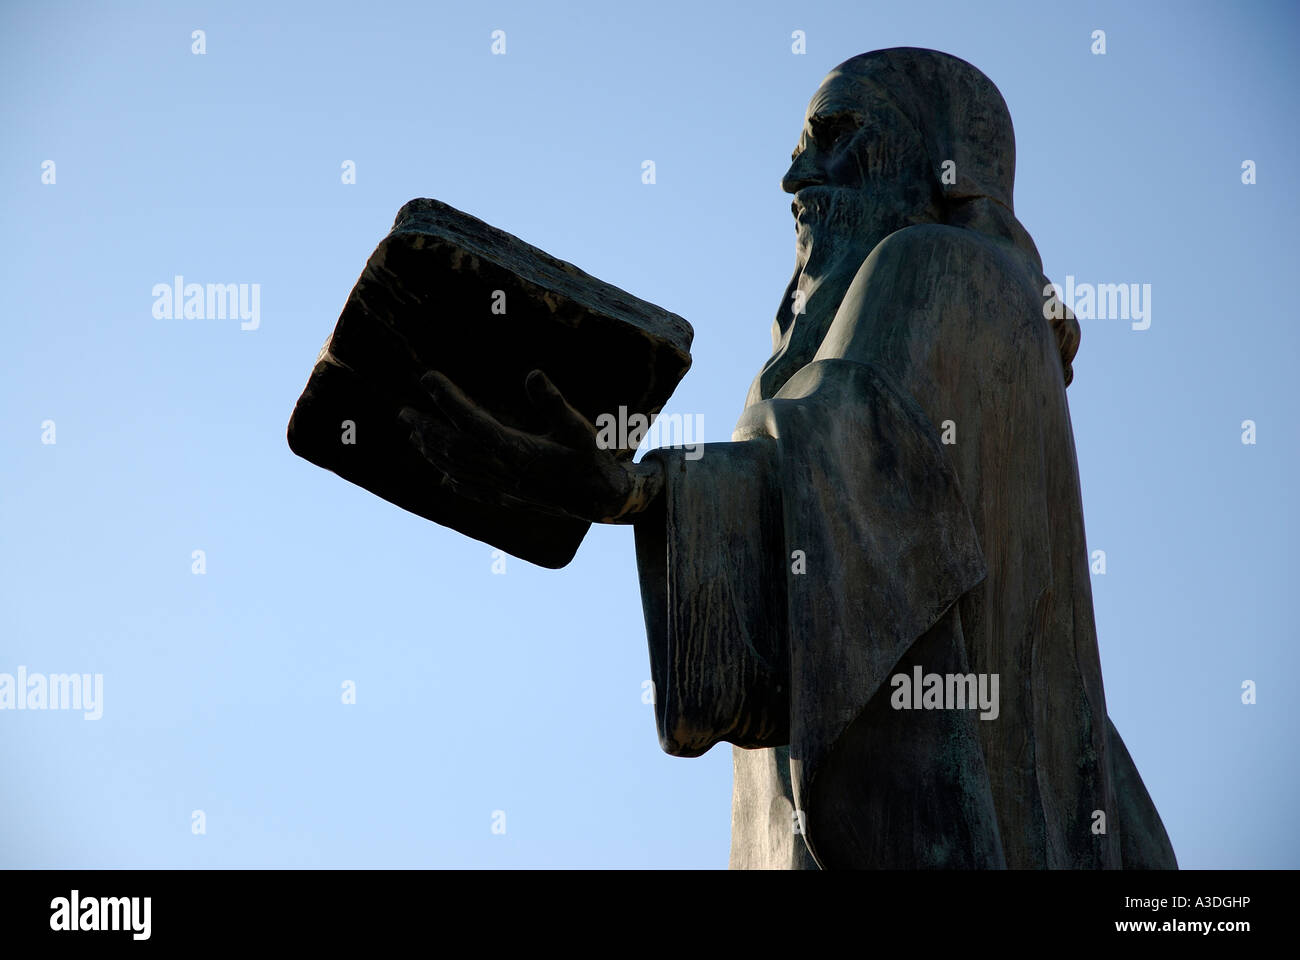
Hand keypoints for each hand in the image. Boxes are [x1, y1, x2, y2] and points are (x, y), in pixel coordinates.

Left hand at [398, 369, 662, 523]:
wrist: (604, 502)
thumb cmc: (593, 460)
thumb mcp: (580, 428)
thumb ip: (555, 404)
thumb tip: (533, 375)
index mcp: (518, 451)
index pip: (472, 422)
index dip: (447, 399)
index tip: (427, 378)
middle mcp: (505, 472)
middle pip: (454, 449)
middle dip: (427, 429)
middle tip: (403, 413)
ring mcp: (505, 489)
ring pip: (459, 470)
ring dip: (433, 451)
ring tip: (413, 434)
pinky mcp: (511, 499)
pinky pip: (474, 490)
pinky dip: (454, 480)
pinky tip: (442, 476)